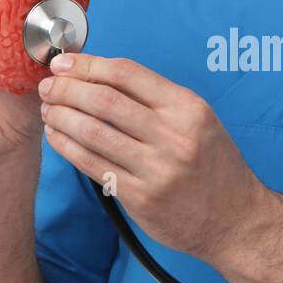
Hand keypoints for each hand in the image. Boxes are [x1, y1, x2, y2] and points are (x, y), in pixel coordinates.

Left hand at [39, 53, 264, 263]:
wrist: (235, 220)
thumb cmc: (213, 165)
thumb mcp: (198, 120)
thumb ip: (156, 99)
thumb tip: (100, 76)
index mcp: (188, 108)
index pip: (127, 74)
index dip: (87, 64)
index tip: (63, 63)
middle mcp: (174, 136)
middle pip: (105, 100)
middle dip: (67, 88)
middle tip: (47, 86)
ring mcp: (157, 169)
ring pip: (93, 132)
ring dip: (61, 117)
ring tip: (48, 109)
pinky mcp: (140, 198)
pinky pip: (93, 166)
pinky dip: (67, 147)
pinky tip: (56, 137)